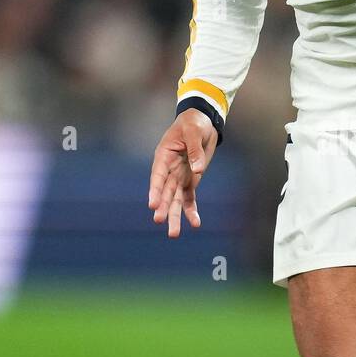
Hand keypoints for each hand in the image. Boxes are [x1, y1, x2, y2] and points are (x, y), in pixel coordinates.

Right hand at [148, 109, 217, 237]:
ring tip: (173, 234)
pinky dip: (192, 210)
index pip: (157, 176)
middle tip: (159, 221)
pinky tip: (195, 224)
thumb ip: (194, 150)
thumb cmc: (193, 123)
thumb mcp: (193, 131)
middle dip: (162, 207)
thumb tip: (198, 170)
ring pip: (175, 200)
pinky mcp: (191, 180)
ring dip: (174, 216)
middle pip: (165, 192)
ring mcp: (179, 177)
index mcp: (163, 156)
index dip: (155, 190)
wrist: (203, 122)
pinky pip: (190, 198)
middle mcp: (169, 170)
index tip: (152, 205)